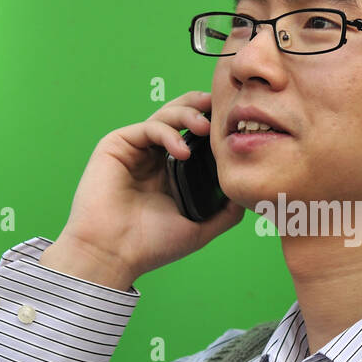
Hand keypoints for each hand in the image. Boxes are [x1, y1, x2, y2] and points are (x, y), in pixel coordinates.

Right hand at [41, 91, 244, 287]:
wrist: (114, 254)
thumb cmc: (151, 246)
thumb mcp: (199, 228)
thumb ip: (225, 213)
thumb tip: (247, 196)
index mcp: (171, 171)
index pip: (196, 136)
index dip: (215, 125)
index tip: (238, 125)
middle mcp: (153, 155)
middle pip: (181, 116)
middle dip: (202, 107)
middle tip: (223, 110)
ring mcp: (135, 149)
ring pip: (166, 115)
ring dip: (189, 115)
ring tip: (206, 128)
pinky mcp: (117, 145)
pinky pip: (148, 127)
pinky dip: (168, 133)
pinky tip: (182, 152)